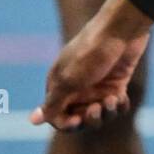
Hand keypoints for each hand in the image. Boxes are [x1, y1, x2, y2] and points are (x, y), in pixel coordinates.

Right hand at [30, 13, 149, 131]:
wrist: (121, 29)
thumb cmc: (90, 53)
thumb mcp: (69, 80)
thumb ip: (53, 103)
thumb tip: (32, 121)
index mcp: (60, 85)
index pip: (57, 116)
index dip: (66, 124)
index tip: (76, 121)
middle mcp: (78, 88)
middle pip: (80, 119)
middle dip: (88, 119)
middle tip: (96, 108)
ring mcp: (98, 86)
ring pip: (99, 114)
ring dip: (106, 113)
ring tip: (111, 100)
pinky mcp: (116, 83)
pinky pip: (116, 106)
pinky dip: (119, 106)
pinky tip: (120, 97)